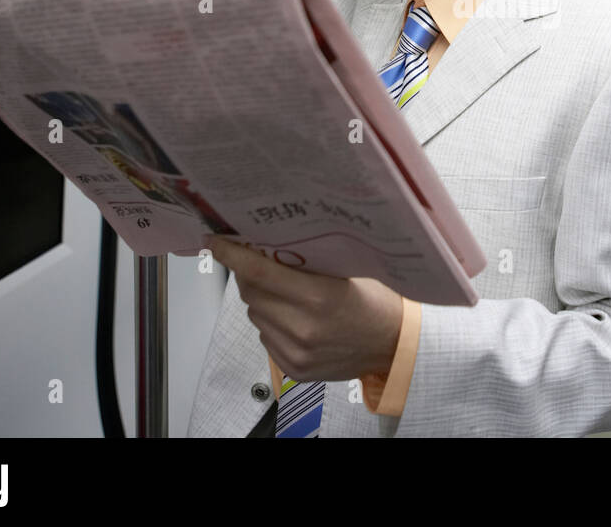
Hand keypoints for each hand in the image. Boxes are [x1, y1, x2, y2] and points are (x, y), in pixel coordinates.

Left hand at [205, 236, 403, 380]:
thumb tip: (267, 242)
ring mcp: (296, 351)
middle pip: (252, 293)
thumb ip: (309, 260)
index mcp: (318, 297)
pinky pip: (266, 337)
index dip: (232, 254)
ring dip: (263, 299)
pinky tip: (295, 317)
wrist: (394, 344)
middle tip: (258, 260)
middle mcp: (303, 327)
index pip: (259, 272)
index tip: (216, 241)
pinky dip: (273, 323)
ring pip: (256, 315)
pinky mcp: (294, 368)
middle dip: (250, 274)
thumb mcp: (348, 269)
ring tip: (287, 292)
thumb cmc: (376, 300)